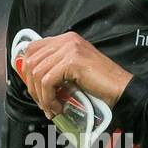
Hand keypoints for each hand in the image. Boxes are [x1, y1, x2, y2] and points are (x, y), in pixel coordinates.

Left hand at [18, 31, 132, 119]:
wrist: (120, 90)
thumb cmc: (99, 85)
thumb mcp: (73, 72)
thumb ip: (56, 68)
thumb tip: (32, 81)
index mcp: (65, 39)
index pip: (32, 49)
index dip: (27, 71)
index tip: (34, 91)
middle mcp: (66, 40)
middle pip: (31, 61)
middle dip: (32, 87)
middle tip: (42, 103)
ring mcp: (70, 48)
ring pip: (37, 73)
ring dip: (41, 96)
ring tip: (51, 108)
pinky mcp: (73, 61)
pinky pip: (47, 81)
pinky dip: (48, 98)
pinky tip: (58, 107)